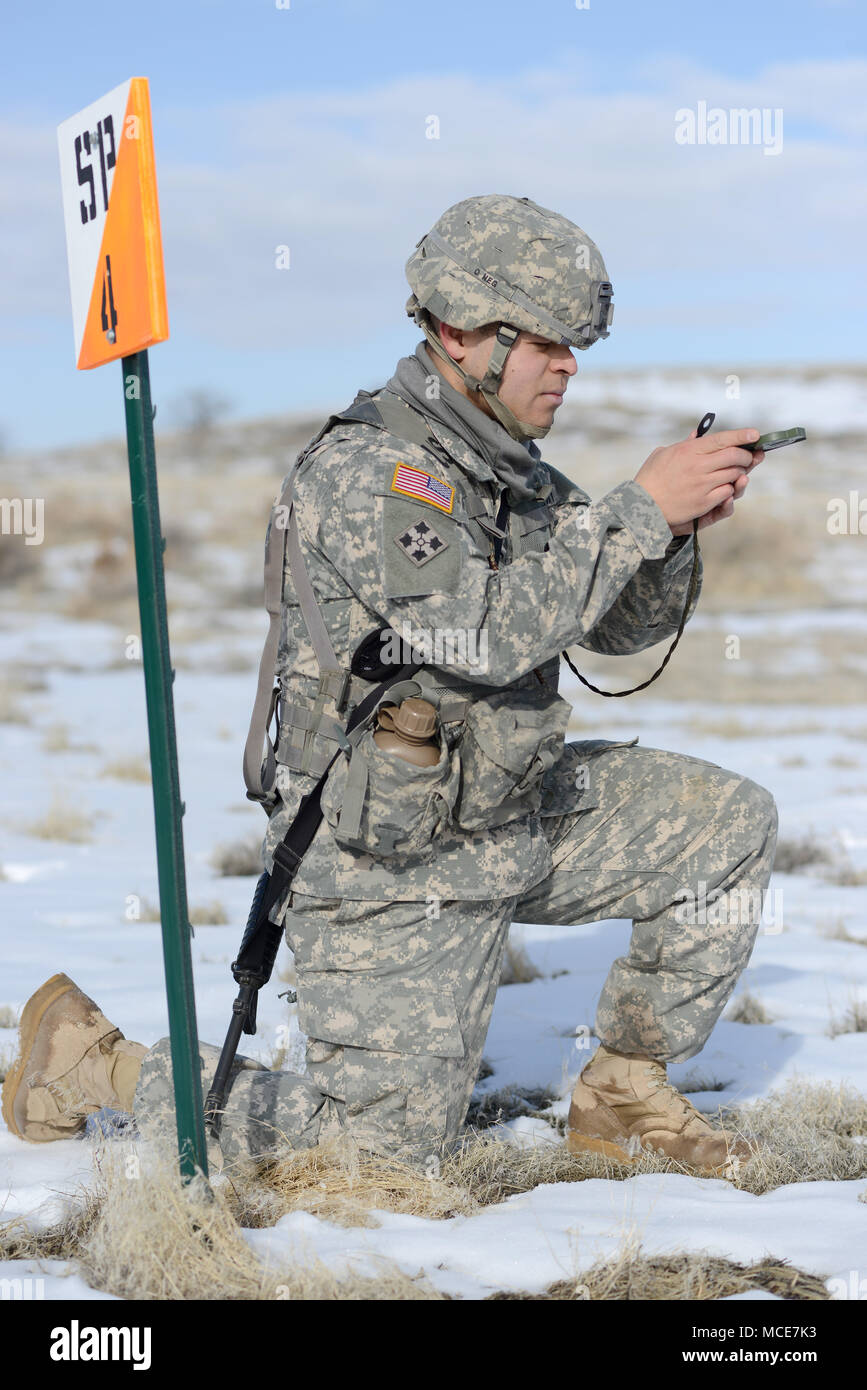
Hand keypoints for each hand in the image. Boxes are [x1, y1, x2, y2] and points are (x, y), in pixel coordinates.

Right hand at [634, 426, 764, 533]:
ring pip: (734, 475)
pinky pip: (727, 492)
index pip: (722, 439)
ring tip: (736, 473)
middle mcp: (698, 466)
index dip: (742, 435)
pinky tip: (725, 488)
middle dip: (746, 456)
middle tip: (748, 457)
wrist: (640, 507)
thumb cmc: (650, 478)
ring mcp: (702, 485)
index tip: (755, 434)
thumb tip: (697, 435)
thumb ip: (684, 444)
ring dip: (739, 473)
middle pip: (734, 456)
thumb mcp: (663, 454)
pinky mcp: (703, 502)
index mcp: (688, 450)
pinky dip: (730, 489)